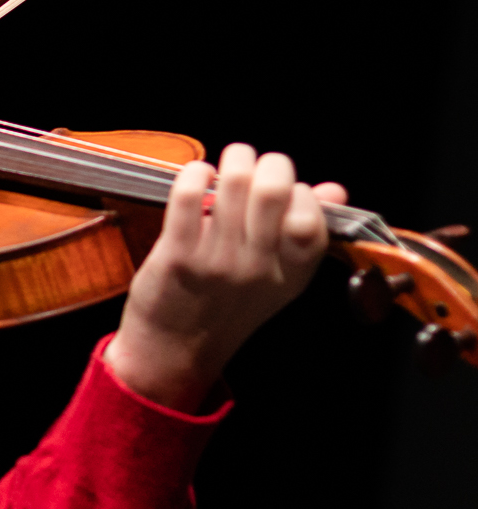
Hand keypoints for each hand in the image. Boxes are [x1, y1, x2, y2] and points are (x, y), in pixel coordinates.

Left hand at [105, 144, 346, 410]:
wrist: (175, 349)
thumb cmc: (227, 305)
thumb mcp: (278, 278)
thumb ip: (306, 233)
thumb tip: (334, 190)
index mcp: (291, 273)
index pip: (311, 218)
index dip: (300, 191)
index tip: (286, 192)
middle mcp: (258, 268)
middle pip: (273, 191)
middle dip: (268, 163)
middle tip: (256, 164)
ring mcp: (216, 261)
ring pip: (232, 185)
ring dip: (233, 160)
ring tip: (230, 162)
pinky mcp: (176, 254)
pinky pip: (187, 197)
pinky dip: (194, 173)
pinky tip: (197, 175)